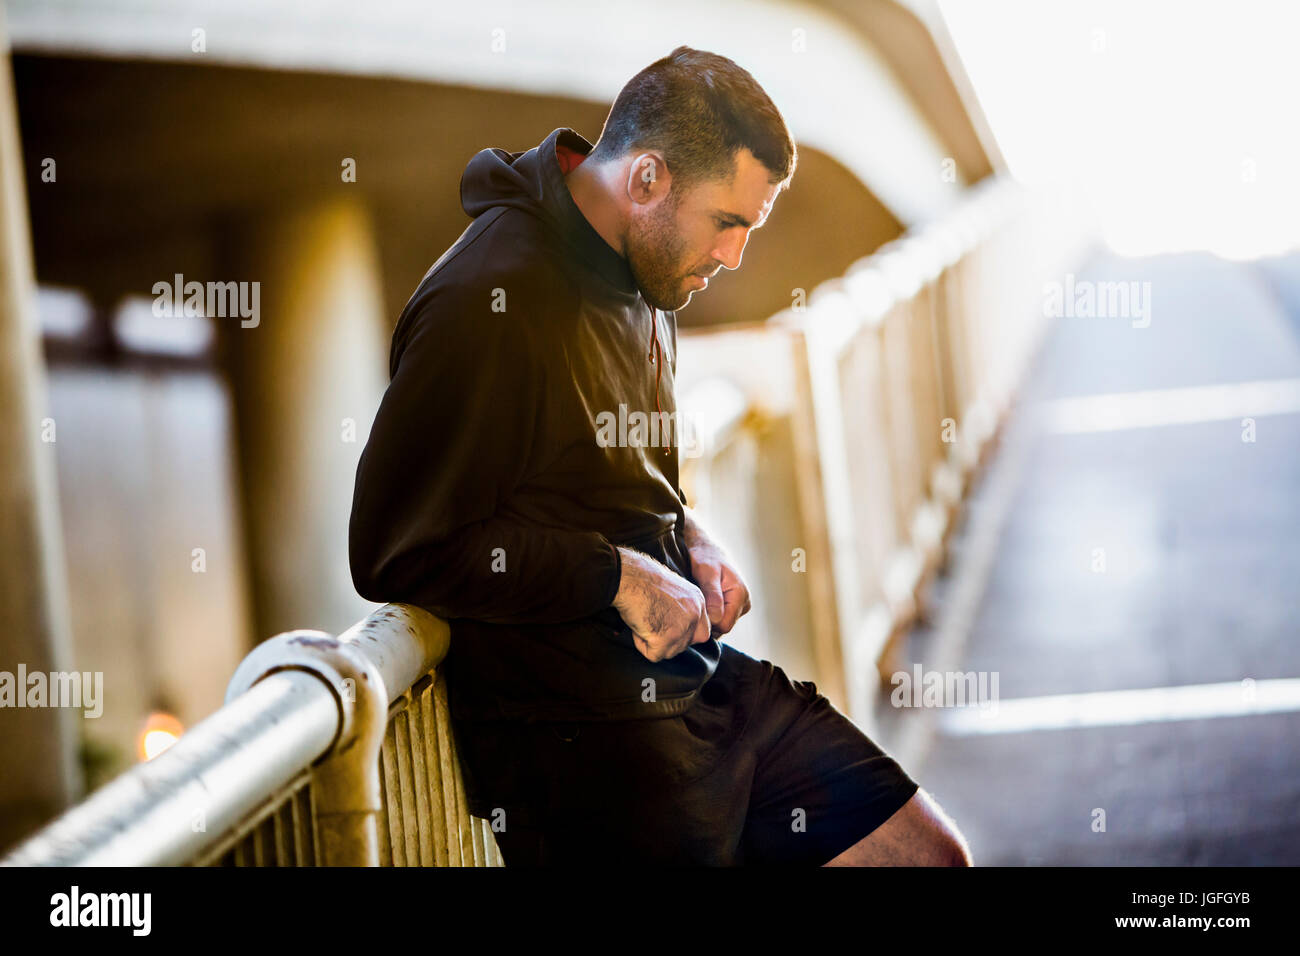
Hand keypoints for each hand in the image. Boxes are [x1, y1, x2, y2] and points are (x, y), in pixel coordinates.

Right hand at [612, 547, 710, 661]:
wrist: (627, 576)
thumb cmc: (641, 579)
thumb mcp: (672, 589)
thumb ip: (681, 607)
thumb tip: (674, 624)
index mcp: (698, 601)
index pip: (702, 631)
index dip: (683, 633)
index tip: (666, 625)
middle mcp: (695, 614)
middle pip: (687, 644)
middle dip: (669, 641)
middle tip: (652, 624)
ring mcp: (682, 627)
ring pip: (670, 652)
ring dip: (654, 642)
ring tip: (643, 620)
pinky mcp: (666, 639)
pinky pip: (653, 654)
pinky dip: (642, 644)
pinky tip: (638, 626)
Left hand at [683, 512, 750, 637]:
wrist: (705, 548)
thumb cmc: (704, 557)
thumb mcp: (706, 573)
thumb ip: (712, 596)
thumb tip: (716, 619)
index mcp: (741, 595)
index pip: (724, 625)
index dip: (708, 623)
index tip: (694, 610)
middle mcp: (745, 602)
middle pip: (724, 627)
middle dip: (708, 620)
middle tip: (693, 605)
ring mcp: (740, 605)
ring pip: (721, 624)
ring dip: (708, 617)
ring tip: (698, 602)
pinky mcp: (733, 606)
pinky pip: (720, 619)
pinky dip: (710, 614)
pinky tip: (701, 603)